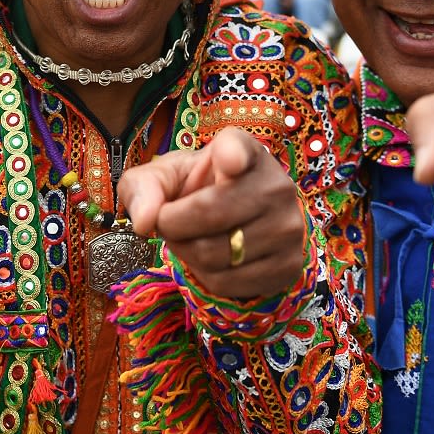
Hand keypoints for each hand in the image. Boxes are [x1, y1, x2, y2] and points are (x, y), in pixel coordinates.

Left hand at [118, 126, 305, 298]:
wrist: (236, 221)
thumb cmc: (197, 190)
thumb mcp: (165, 177)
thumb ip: (144, 187)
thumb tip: (144, 220)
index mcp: (244, 150)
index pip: (241, 150)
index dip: (232, 156)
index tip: (228, 161)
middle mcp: (275, 186)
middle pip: (209, 214)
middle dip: (172, 225)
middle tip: (167, 223)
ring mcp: (288, 228)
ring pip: (214, 255)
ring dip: (185, 252)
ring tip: (188, 238)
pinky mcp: (289, 266)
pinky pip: (228, 282)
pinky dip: (204, 276)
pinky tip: (208, 258)